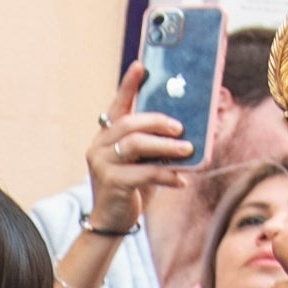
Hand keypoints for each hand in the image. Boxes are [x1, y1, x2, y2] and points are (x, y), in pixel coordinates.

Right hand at [81, 62, 193, 231]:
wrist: (112, 222)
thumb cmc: (132, 187)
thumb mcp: (143, 161)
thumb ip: (155, 144)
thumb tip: (189, 131)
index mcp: (107, 135)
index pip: (118, 105)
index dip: (129, 85)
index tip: (140, 66)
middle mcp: (99, 145)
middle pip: (130, 123)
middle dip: (158, 122)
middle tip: (181, 127)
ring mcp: (101, 164)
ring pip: (136, 145)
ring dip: (165, 146)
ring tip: (188, 150)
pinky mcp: (111, 183)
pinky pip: (143, 173)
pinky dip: (166, 175)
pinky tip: (181, 180)